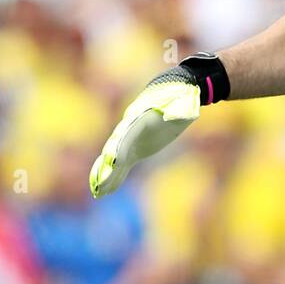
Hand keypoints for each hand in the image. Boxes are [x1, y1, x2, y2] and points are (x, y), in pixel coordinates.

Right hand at [89, 54, 228, 197]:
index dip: (120, 147)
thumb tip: (183, 116)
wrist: (171, 91)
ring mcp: (130, 140)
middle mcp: (130, 129)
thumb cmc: (180, 96)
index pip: (127, 134)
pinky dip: (113, 177)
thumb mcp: (185, 102)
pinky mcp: (134, 149)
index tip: (113, 159)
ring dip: (106, 175)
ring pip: (114, 159)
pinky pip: (120, 165)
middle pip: (115, 148)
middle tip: (101, 182)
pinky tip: (104, 191)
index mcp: (140, 118)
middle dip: (107, 165)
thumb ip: (182, 109)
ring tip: (98, 192)